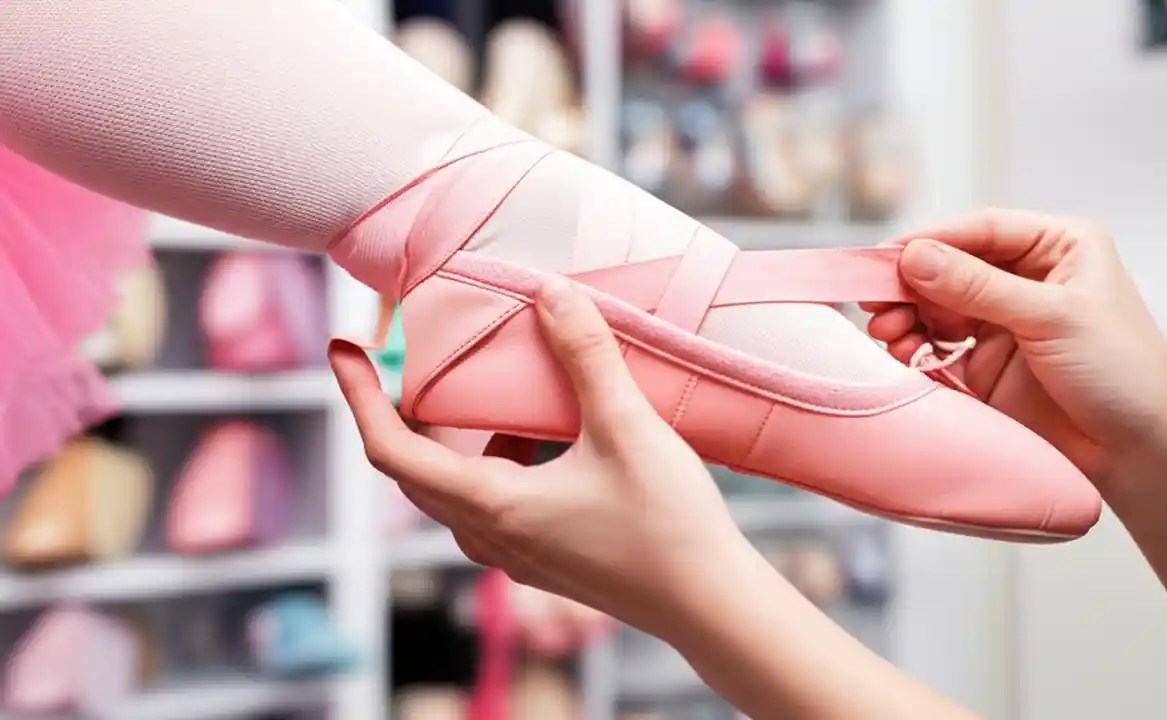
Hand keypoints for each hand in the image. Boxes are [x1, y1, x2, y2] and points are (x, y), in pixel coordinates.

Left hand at [327, 276, 751, 639]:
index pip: (391, 451)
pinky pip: (497, 500)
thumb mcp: (625, 426)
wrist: (711, 603)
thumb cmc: (668, 523)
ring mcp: (519, 553)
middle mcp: (492, 536)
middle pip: (419, 468)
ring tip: (487, 385)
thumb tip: (551, 291)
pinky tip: (545, 432)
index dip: (358, 395)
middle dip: (406, 408)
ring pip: (461, 485)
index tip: (343, 347)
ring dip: (462, 434)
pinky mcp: (548, 556)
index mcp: (491, 506)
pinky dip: (501, 457)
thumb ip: (585, 355)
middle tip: (408, 354)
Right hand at [864, 208, 1166, 484]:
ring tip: (887, 333)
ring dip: (907, 317)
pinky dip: (914, 348)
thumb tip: (915, 257)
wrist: (1140, 455)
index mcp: (1058, 248)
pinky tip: (901, 353)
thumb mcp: (1051, 317)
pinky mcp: (986, 367)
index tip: (886, 258)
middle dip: (910, 283)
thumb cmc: (1124, 374)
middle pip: (950, 267)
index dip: (931, 241)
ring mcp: (1003, 323)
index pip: (981, 230)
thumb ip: (978, 287)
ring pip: (937, 306)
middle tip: (874, 300)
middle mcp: (1026, 279)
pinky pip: (936, 347)